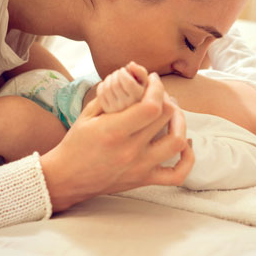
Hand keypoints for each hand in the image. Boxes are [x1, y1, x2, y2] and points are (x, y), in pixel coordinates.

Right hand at [39, 72, 193, 211]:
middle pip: (166, 117)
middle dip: (166, 98)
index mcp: (114, 131)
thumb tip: (132, 75)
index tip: (152, 80)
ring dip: (181, 123)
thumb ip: (111, 95)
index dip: (157, 88)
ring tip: (173, 113)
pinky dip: (188, 159)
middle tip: (159, 93)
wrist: (67, 179)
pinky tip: (185, 144)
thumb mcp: (88, 114)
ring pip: (177, 142)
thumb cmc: (76, 143)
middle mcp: (130, 150)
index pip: (150, 106)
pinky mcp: (144, 180)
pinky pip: (177, 175)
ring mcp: (139, 167)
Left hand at [96, 61, 148, 112]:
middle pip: (116, 84)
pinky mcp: (108, 110)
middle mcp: (127, 106)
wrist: (132, 106)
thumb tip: (130, 64)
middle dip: (115, 74)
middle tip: (118, 72)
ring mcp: (116, 109)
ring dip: (108, 78)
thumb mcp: (143, 80)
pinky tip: (107, 84)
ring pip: (107, 88)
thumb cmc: (139, 88)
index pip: (128, 82)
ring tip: (113, 77)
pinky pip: (100, 94)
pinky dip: (101, 85)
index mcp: (138, 97)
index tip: (123, 69)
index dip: (123, 72)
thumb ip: (140, 70)